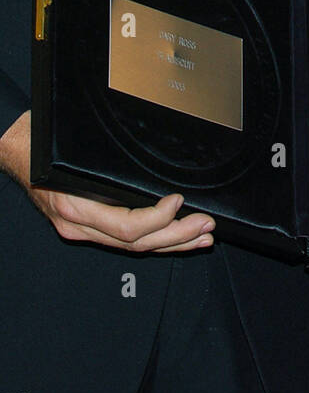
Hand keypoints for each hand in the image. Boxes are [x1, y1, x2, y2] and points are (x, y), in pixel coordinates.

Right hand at [0, 110, 214, 252]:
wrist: (15, 151)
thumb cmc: (40, 144)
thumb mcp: (70, 147)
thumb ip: (103, 157)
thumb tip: (144, 146)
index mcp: (76, 207)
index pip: (126, 227)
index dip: (157, 219)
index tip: (179, 201)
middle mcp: (79, 225)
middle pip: (136, 243)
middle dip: (177, 236)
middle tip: (205, 225)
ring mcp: (83, 230)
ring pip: (134, 247)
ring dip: (173, 242)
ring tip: (202, 237)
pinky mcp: (88, 227)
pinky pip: (126, 241)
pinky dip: (155, 240)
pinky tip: (177, 238)